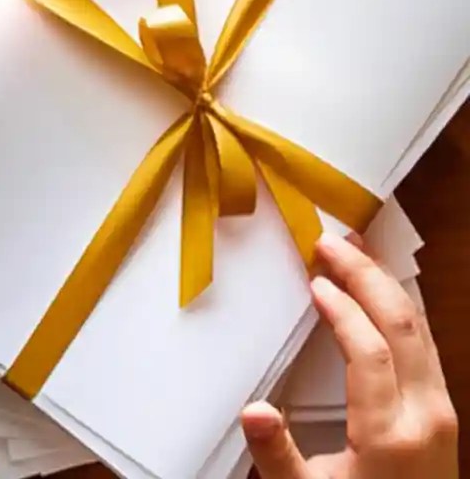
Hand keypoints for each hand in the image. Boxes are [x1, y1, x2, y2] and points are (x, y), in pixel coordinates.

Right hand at [242, 233, 458, 477]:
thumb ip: (277, 453)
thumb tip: (253, 410)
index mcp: (390, 435)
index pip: (372, 353)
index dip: (344, 311)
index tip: (317, 281)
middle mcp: (427, 416)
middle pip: (407, 327)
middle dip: (369, 277)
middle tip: (334, 242)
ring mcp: (442, 411)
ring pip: (423, 330)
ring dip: (388, 286)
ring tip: (357, 251)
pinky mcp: (443, 411)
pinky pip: (427, 345)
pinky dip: (402, 309)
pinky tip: (380, 292)